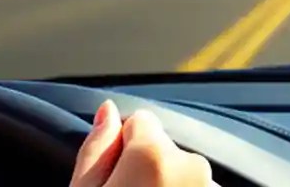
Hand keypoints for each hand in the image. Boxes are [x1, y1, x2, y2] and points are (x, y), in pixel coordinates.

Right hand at [70, 100, 214, 185]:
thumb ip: (96, 149)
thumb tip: (108, 109)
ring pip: (184, 173)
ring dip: (170, 185)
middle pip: (163, 147)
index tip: (115, 178)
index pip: (140, 121)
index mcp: (153, 156)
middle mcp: (193, 166)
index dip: (123, 149)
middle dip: (148, 169)